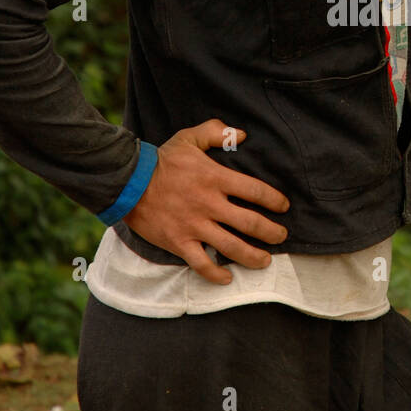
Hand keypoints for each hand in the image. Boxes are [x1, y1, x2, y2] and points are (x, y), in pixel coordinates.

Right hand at [123, 119, 288, 285]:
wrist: (127, 181)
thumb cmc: (160, 160)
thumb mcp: (188, 138)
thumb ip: (216, 132)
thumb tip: (241, 134)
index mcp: (215, 178)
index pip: (256, 191)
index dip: (275, 201)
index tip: (283, 207)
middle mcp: (209, 204)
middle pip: (250, 223)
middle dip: (272, 233)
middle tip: (281, 236)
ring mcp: (194, 226)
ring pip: (231, 247)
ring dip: (253, 256)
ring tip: (266, 260)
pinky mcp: (178, 242)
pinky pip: (201, 264)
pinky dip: (215, 274)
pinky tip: (227, 277)